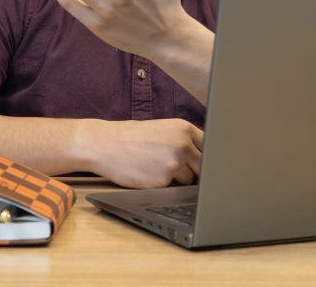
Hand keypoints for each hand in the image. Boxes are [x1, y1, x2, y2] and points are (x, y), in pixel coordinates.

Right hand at [78, 118, 203, 187]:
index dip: (208, 156)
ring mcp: (174, 163)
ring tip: (157, 167)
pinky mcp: (164, 180)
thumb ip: (184, 140)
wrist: (105, 145)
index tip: (206, 163)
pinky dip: (165, 185)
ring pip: (190, 179)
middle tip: (175, 166)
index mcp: (184, 128)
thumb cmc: (133, 138)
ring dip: (179, 178)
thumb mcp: (163, 130)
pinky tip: (150, 174)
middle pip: (204, 165)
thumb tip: (206, 156)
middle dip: (194, 169)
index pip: (210, 146)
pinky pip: (174, 188)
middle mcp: (183, 144)